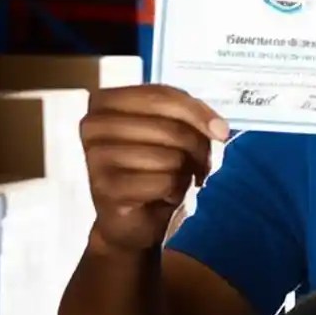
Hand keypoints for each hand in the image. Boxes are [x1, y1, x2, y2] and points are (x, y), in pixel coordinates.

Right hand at [80, 84, 229, 252]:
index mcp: (107, 102)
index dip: (197, 112)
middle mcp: (94, 125)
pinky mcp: (105, 188)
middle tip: (201, 164)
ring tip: (177, 179)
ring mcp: (95, 157)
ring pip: (168, 157)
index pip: (161, 95)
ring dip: (184, 172)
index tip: (221, 131)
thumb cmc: (152, 168)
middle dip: (196, 148)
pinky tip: (163, 195)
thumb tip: (219, 129)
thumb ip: (191, 118)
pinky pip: (162, 182)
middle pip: (169, 128)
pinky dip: (173, 190)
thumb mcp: (171, 132)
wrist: (132, 219)